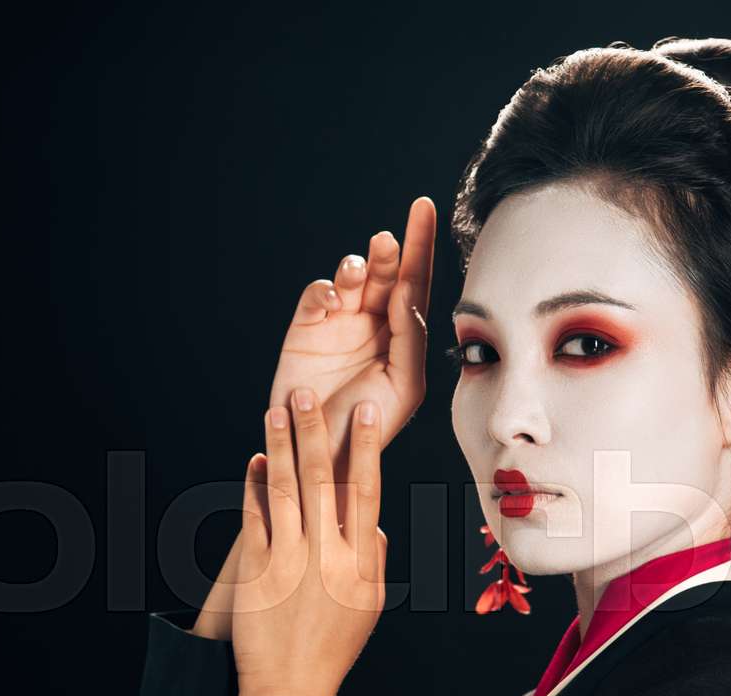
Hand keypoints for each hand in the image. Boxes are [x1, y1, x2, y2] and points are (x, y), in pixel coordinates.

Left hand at [225, 387, 386, 695]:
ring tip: (277, 411)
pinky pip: (254, 517)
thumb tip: (374, 523)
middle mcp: (325, 554)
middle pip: (320, 479)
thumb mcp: (369, 606)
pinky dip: (254, 486)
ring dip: (279, 445)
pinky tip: (254, 461)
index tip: (365, 413)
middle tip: (309, 393)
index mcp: (360, 561)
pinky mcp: (256, 570)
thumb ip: (376, 560)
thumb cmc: (333, 649)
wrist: (289, 689)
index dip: (365, 448)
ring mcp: (288, 560)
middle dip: (315, 431)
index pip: (365, 491)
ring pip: (283, 489)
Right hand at [269, 197, 433, 514]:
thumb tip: (406, 292)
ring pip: (351, 278)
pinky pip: (318, 296)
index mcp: (404, 335)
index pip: (416, 283)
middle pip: (386, 273)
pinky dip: (326, 290)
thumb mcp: (405, 386)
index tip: (423, 206)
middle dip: (389, 252)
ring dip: (358, 267)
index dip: (421, 244)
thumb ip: (412, 338)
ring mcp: (339, 323)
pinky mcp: (307, 328)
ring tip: (360, 272)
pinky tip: (334, 299)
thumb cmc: (371, 427)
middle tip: (388, 240)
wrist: (322, 454)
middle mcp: (374, 323)